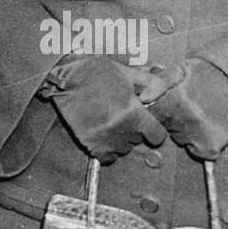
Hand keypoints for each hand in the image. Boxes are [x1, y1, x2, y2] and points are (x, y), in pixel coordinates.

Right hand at [40, 56, 166, 164]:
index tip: (147, 124)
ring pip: (123, 149)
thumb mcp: (127, 73)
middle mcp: (121, 129)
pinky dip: (107, 150)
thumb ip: (150, 84)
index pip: (157, 136)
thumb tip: (163, 93)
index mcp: (133, 112)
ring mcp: (105, 137)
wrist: (65, 76)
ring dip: (121, 140)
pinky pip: (106, 157)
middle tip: (122, 115)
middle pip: (138, 141)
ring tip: (111, 123)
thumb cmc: (95, 71)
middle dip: (134, 130)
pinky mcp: (89, 142)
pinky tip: (103, 135)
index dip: (153, 129)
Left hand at [148, 59, 227, 160]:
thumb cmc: (209, 73)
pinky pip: (199, 152)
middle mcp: (184, 119)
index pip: (153, 115)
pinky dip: (202, 145)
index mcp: (174, 100)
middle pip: (167, 128)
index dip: (160, 109)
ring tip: (201, 116)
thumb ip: (158, 83)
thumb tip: (141, 98)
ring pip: (181, 140)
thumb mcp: (180, 70)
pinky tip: (209, 129)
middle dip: (173, 120)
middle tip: (190, 108)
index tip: (170, 104)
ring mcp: (198, 134)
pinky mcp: (212, 145)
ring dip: (187, 132)